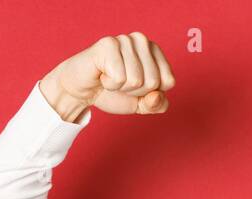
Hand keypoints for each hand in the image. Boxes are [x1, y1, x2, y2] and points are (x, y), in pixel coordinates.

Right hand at [40, 33, 175, 121]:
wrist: (83, 91)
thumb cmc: (113, 92)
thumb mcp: (141, 104)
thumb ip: (157, 104)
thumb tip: (156, 96)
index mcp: (155, 51)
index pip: (169, 82)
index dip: (151, 93)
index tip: (135, 87)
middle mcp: (142, 40)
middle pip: (153, 82)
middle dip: (135, 92)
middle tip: (120, 83)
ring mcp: (125, 40)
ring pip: (136, 81)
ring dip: (121, 88)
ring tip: (110, 78)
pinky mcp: (108, 44)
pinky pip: (119, 78)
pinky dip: (109, 84)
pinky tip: (102, 74)